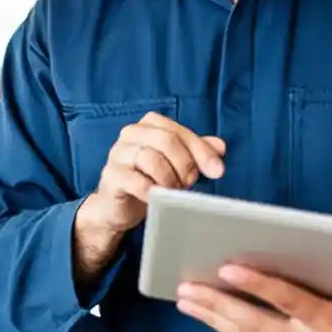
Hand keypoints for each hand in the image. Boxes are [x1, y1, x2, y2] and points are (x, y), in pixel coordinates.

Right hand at [82, 111, 226, 234]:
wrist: (119, 207)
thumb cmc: (150, 179)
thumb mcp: (178, 164)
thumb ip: (198, 152)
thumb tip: (220, 147)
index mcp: (150, 124)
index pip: (180, 131)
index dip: (202, 152)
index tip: (217, 171)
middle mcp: (132, 132)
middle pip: (167, 141)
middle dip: (185, 165)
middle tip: (189, 184)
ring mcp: (118, 152)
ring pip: (151, 158)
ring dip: (169, 179)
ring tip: (173, 192)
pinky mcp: (111, 175)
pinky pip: (135, 180)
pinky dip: (152, 190)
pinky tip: (157, 198)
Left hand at [175, 245, 331, 331]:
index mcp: (329, 321)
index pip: (288, 299)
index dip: (258, 284)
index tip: (229, 267)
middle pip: (254, 324)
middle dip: (219, 305)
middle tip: (188, 287)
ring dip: (211, 316)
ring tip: (184, 296)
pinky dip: (221, 327)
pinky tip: (201, 311)